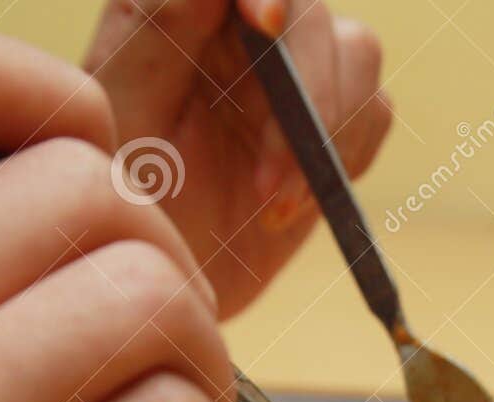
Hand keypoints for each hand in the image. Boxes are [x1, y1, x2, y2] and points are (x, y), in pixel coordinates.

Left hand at [85, 0, 392, 316]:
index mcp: (184, 9)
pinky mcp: (329, 120)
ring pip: (356, 54)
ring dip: (327, 135)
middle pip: (310, 12)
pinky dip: (345, 161)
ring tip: (274, 206)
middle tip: (268, 184)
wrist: (159, 283)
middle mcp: (242, 27)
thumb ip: (160, 28)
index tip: (264, 21)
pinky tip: (291, 207)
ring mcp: (291, 71)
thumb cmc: (120, 203)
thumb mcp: (123, 116)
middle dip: (304, 94)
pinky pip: (373, 112)